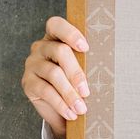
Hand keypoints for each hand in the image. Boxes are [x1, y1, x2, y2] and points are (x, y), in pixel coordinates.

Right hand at [21, 16, 90, 138]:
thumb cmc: (77, 83)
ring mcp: (32, 64)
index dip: (70, 33)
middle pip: (59, 51)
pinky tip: (71, 114)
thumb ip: (88, 62)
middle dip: (76, 72)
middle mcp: (40, 48)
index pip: (55, 25)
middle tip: (87, 91)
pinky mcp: (27, 83)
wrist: (62, 108)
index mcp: (55, 38)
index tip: (85, 48)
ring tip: (82, 108)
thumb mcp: (83, 69)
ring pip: (53, 74)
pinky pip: (45, 91)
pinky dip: (60, 104)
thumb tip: (112, 65)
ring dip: (70, 93)